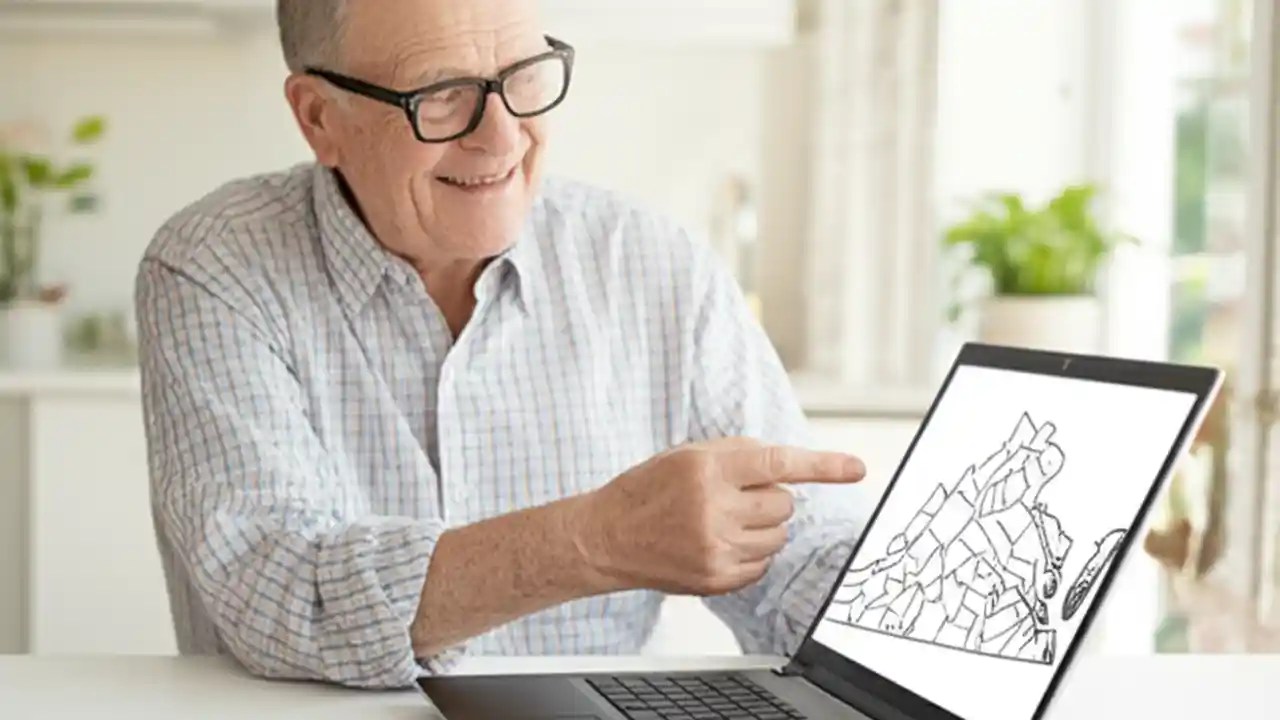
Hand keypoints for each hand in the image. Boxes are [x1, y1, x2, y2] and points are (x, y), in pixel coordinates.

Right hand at [571, 438, 865, 595]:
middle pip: (785, 502)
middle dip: (769, 497)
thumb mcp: (686, 455)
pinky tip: (717, 543)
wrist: (606, 537)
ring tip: (722, 521)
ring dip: (762, 526)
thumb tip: (788, 467)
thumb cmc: (648, 490)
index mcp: (706, 470)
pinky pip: (764, 565)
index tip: (856, 468)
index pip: (777, 463)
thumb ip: (738, 454)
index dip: (823, 465)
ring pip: (779, 535)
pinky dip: (751, 553)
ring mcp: (716, 549)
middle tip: (734, 497)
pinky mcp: (716, 579)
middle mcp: (713, 510)